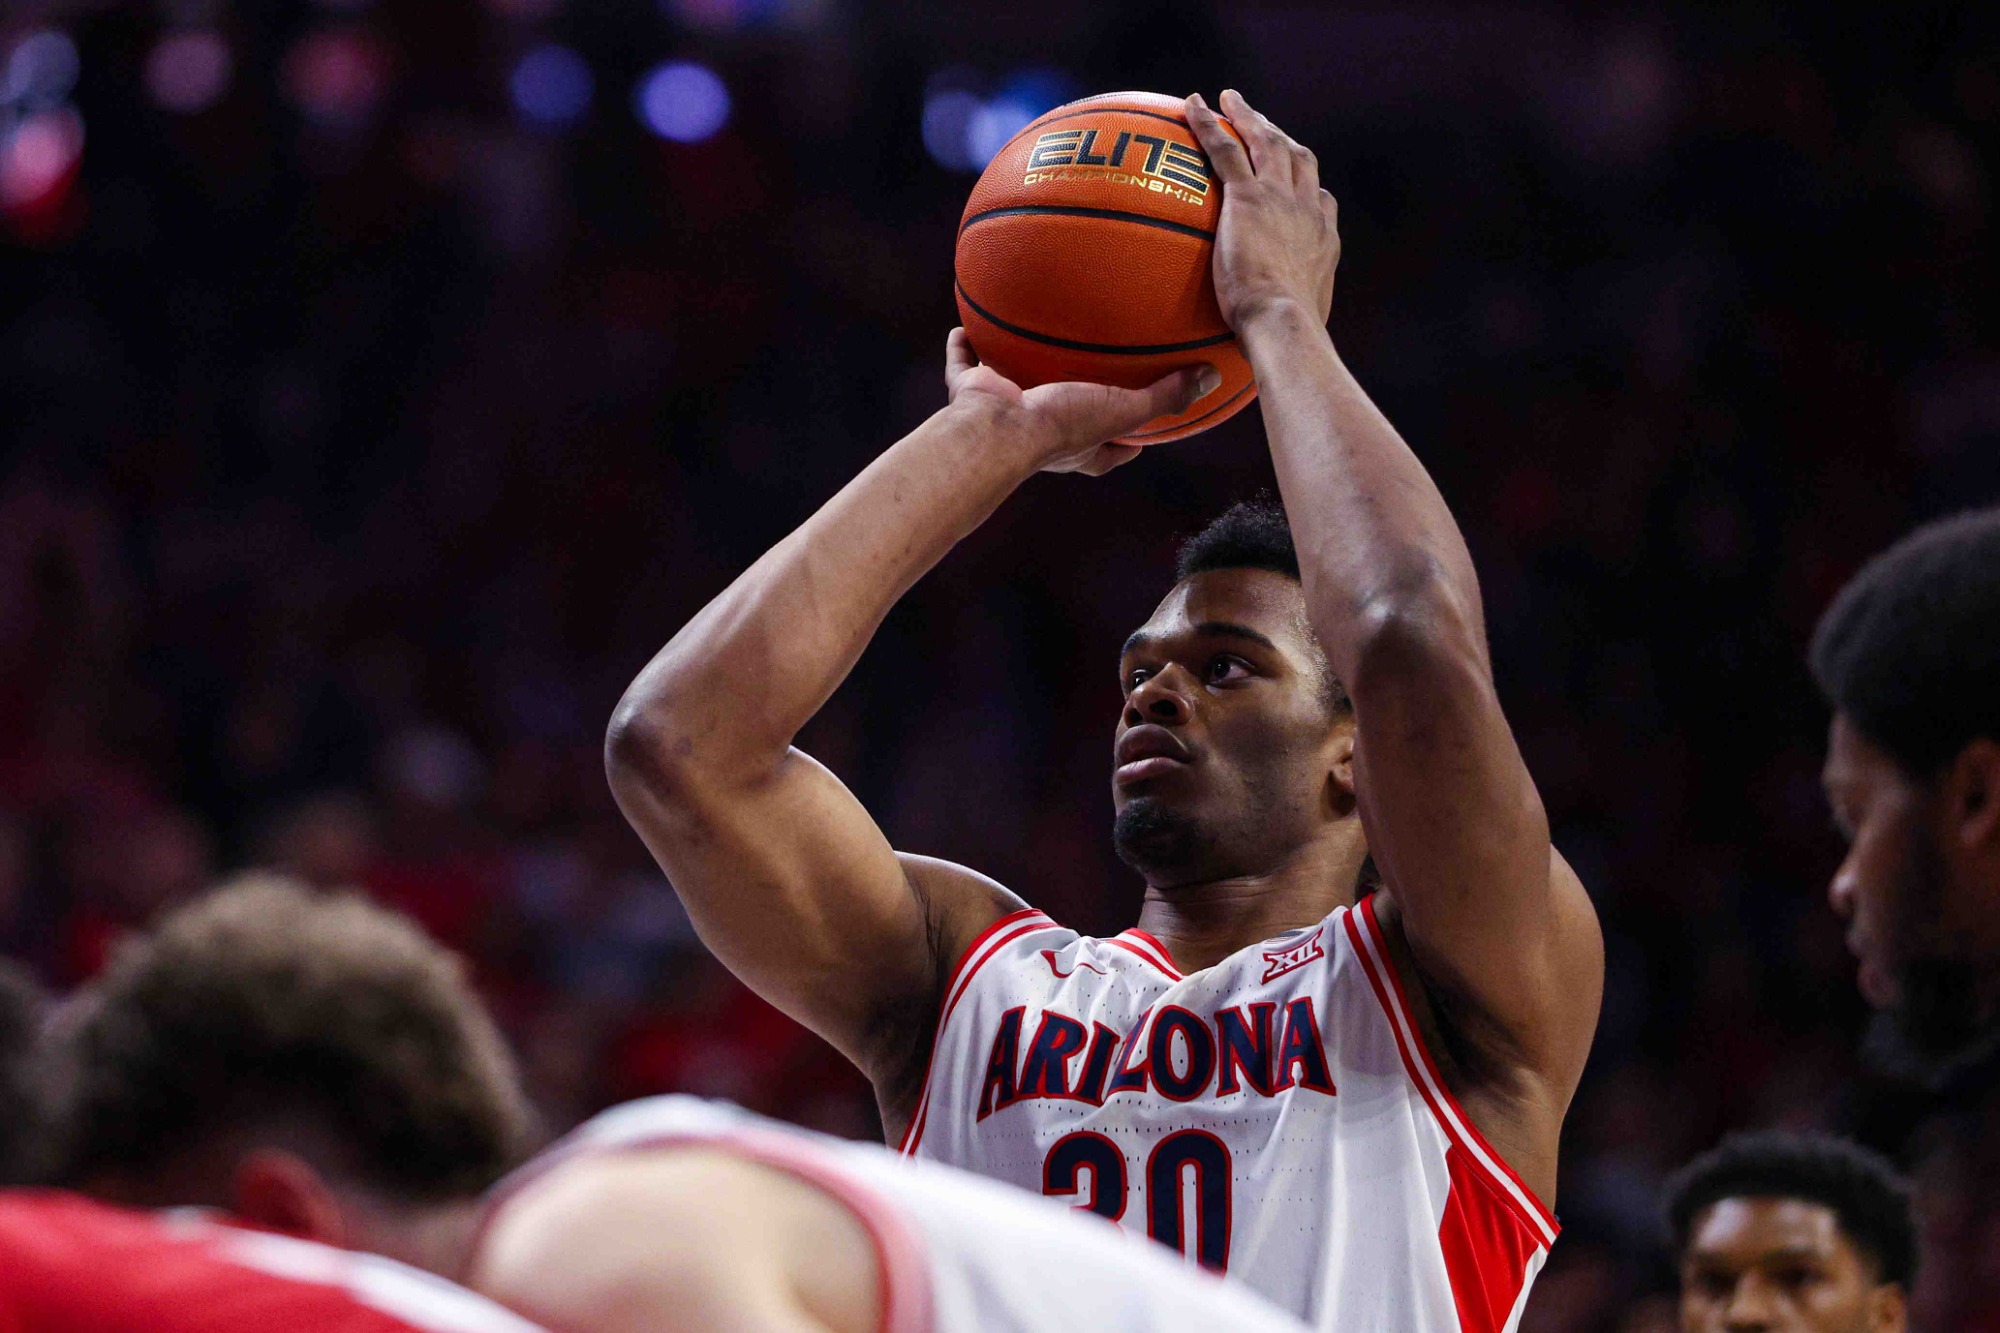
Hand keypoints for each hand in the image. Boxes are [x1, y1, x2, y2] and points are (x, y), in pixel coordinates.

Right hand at [943, 329, 1216, 475]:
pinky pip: (963, 366)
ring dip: (1015, 371)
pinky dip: (962, 349)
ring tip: (1022, 343)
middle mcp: (1039, 434)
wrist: (997, 429)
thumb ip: (1165, 397)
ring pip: (1012, 389)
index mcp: (1077, 447)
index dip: (1126, 445)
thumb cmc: (1060, 427)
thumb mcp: (1123, 410)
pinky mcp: (971, 394)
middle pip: (1059, 419)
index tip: (1141, 436)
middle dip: (1069, 402)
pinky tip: (964, 326)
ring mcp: (1002, 414)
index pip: (1109, 453)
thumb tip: (1210, 379)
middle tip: (1082, 382)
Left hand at [1184, 89, 1338, 330]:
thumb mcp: (1294, 330)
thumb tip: (1265, 353)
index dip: (1310, 189)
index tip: (1300, 185)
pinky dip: (1210, 123)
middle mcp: (1308, 211)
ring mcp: (1280, 199)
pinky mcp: (1248, 197)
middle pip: (1298, 160)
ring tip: (1230, 100)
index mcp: (1322, 241)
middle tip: (1264, 125)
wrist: (1283, 323)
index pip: (1320, 203)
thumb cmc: (1286, 340)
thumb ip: (1283, 326)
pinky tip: (1192, 106)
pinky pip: (1225, 148)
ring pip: (1266, 142)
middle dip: (1281, 138)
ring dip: (1249, 117)